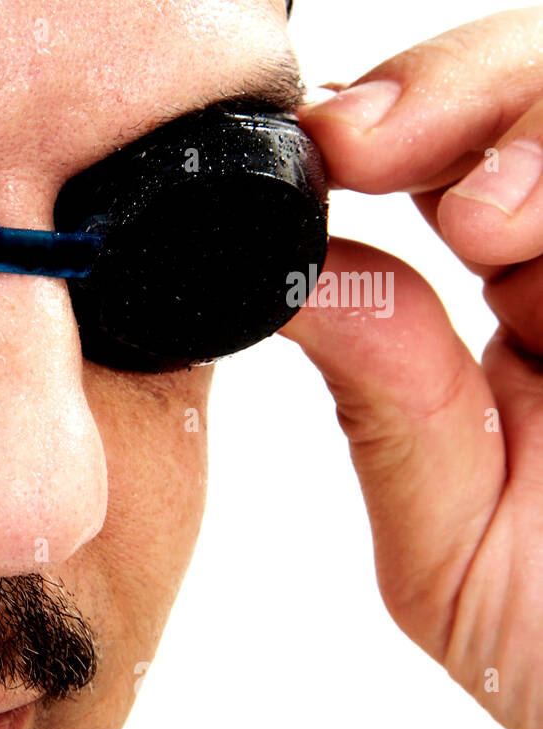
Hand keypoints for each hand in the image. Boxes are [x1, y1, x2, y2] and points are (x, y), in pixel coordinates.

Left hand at [285, 7, 542, 728]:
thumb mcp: (457, 542)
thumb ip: (390, 407)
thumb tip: (300, 277)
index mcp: (519, 317)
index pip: (447, 166)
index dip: (385, 129)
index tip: (327, 153)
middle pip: (534, 94)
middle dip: (454, 98)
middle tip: (374, 150)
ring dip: (532, 132)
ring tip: (483, 222)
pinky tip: (535, 258)